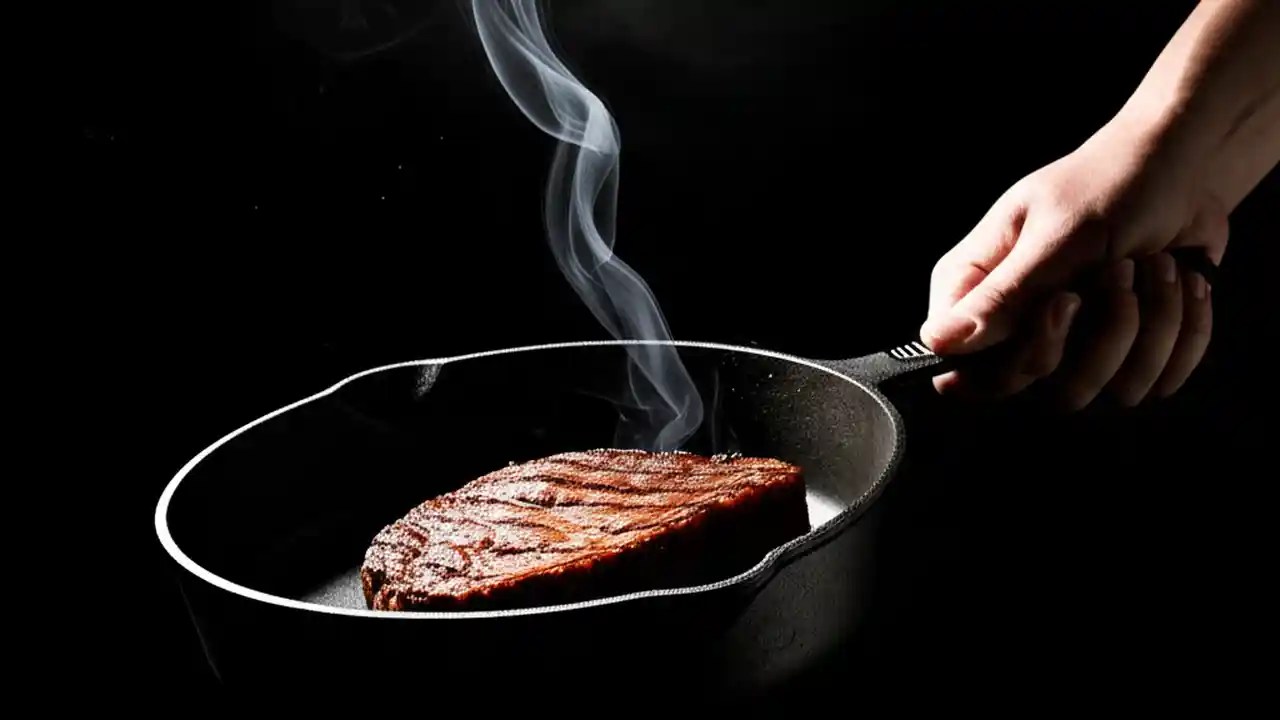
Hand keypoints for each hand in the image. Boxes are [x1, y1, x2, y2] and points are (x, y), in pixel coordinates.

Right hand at [920, 118, 1227, 409]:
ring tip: (1155, 267)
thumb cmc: (1113, 184)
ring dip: (1150, 325)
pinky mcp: (1118, 357)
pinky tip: (1179, 284)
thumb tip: (938, 342)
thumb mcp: (1059, 235)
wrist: (1187, 170)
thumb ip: (1003, 295)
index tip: (1062, 304)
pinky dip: (1182, 331)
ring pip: (1098, 392)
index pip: (961, 369)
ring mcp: (1066, 346)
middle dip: (1097, 334)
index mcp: (974, 288)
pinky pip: (1150, 385)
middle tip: (1118, 270)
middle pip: (1032, 387)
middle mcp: (1011, 326)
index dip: (1012, 358)